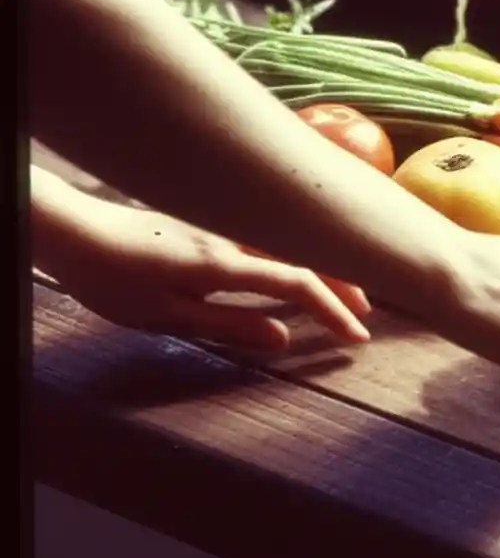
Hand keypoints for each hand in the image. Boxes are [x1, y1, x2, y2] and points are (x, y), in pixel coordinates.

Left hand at [34, 180, 371, 350]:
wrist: (75, 231)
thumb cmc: (112, 279)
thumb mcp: (164, 316)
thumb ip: (228, 324)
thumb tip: (284, 336)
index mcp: (223, 263)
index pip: (295, 283)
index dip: (331, 309)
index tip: (355, 337)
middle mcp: (231, 237)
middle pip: (305, 254)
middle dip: (343, 283)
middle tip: (367, 314)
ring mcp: (223, 224)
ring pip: (293, 241)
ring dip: (324, 265)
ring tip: (347, 289)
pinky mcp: (212, 221)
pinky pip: (273, 233)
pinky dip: (301, 250)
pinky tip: (304, 259)